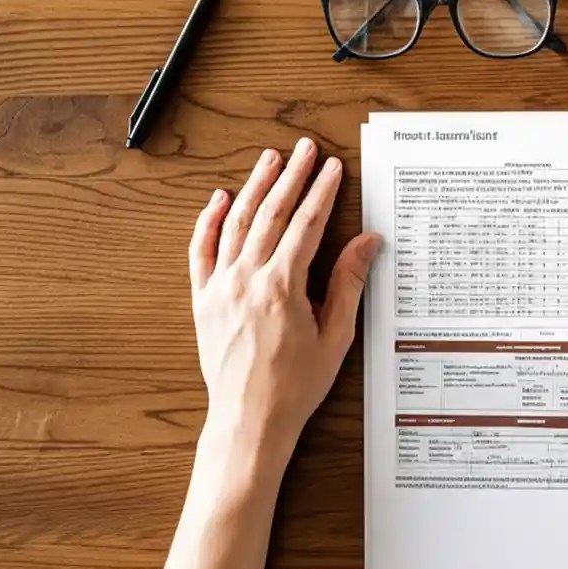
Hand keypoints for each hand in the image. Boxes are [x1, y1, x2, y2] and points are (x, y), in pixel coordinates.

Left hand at [188, 137, 380, 455]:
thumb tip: (367, 243)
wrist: (249, 418)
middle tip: (306, 150)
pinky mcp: (203, 299)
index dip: (321, 193)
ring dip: (254, 187)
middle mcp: (246, 280)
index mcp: (282, 288)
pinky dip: (209, 221)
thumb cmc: (295, 385)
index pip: (305, 225)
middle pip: (271, 214)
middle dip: (292, 177)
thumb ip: (348, 284)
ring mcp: (220, 287)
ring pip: (237, 223)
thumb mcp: (335, 336)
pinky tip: (220, 199)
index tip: (332, 169)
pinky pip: (201, 250)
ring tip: (270, 160)